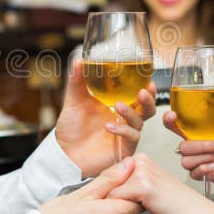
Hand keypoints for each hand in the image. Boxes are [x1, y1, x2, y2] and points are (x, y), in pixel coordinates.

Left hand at [55, 59, 156, 177]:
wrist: (64, 152)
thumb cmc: (71, 128)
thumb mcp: (74, 100)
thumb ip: (78, 80)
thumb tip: (78, 60)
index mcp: (118, 105)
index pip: (139, 96)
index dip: (147, 89)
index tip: (148, 81)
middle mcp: (125, 120)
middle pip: (147, 109)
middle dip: (149, 100)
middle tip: (143, 92)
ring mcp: (125, 134)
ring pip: (140, 122)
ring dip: (132, 113)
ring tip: (118, 106)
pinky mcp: (122, 148)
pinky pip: (130, 137)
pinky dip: (121, 130)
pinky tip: (108, 126)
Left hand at [107, 153, 213, 213]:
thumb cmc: (176, 205)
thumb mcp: (149, 188)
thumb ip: (130, 183)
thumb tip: (106, 189)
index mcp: (141, 159)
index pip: (110, 176)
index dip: (116, 192)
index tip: (133, 200)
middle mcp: (139, 161)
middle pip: (107, 183)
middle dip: (116, 198)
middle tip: (141, 205)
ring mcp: (140, 172)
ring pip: (110, 193)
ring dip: (120, 205)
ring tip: (145, 208)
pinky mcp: (141, 186)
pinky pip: (115, 200)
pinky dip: (123, 210)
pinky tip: (145, 210)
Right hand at [164, 89, 213, 190]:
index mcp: (193, 132)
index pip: (173, 124)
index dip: (168, 119)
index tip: (172, 115)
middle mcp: (190, 146)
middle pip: (183, 146)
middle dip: (202, 145)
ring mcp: (193, 160)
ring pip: (187, 159)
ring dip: (206, 156)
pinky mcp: (198, 174)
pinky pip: (193, 172)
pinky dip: (205, 168)